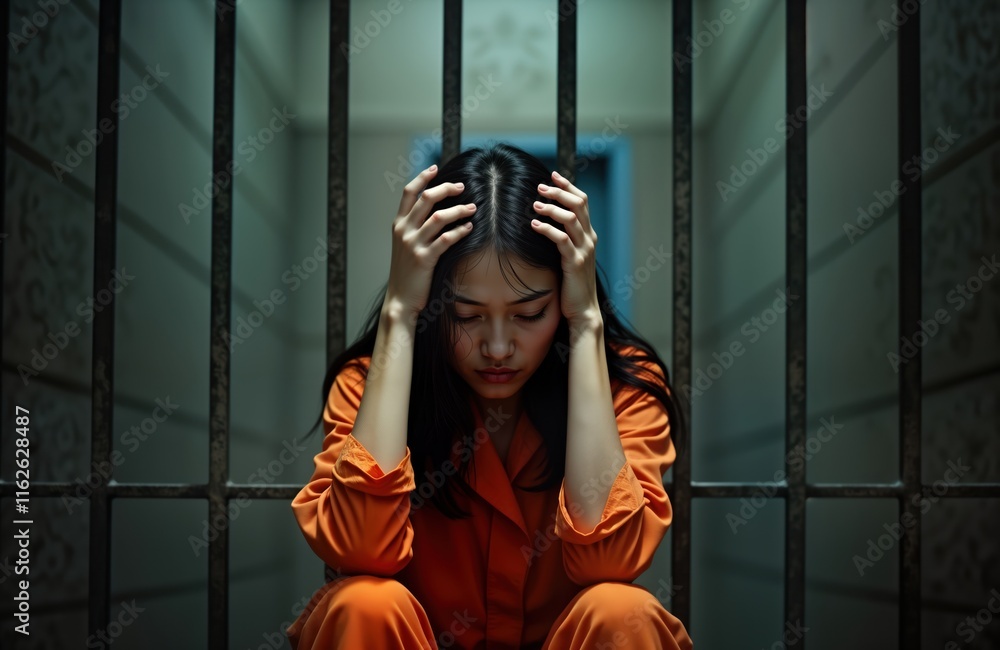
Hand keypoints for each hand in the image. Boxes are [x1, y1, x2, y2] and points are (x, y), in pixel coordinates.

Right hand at [385, 164, 475, 320]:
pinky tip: (470, 228)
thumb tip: (434, 211)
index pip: (408, 192)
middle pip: (426, 198)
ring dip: (459, 210)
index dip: (422, 177)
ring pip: (438, 217)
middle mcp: (404, 230)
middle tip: (462, 186)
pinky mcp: (424, 259)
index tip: (436, 168)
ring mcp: (413, 244)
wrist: (400, 299)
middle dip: (446, 189)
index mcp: (398, 224)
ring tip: (473, 208)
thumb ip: (414, 227)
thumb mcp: (404, 245)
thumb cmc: (407, 272)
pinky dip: (460, 231)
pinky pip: (446, 239)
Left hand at [530, 170, 600, 326]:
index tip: (553, 175)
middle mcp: (589, 239)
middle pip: (578, 204)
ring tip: (535, 204)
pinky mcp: (574, 263)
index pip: (582, 201)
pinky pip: (562, 240)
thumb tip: (544, 222)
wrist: (583, 309)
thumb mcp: (570, 256)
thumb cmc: (572, 283)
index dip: (568, 186)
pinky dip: (548, 230)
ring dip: (552, 208)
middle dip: (559, 192)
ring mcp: (584, 250)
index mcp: (588, 235)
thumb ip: (563, 239)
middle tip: (540, 187)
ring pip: (570, 219)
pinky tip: (535, 226)